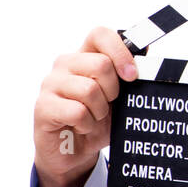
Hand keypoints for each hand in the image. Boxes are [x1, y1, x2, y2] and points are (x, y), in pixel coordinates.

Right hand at [32, 26, 136, 186]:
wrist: (74, 152)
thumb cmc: (98, 119)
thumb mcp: (120, 96)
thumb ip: (128, 74)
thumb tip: (144, 51)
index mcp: (84, 55)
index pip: (100, 34)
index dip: (120, 52)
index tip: (132, 75)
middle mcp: (65, 64)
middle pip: (100, 64)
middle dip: (113, 90)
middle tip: (108, 103)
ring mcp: (51, 84)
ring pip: (89, 90)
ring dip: (100, 111)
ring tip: (93, 117)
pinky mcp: (43, 106)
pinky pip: (77, 111)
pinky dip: (87, 124)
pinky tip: (81, 126)